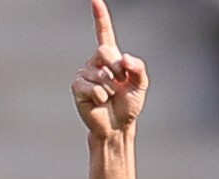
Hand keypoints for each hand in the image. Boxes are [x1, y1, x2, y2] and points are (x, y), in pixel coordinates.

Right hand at [74, 0, 146, 139]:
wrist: (117, 126)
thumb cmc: (129, 105)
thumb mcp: (141, 85)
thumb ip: (138, 68)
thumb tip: (124, 58)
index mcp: (111, 57)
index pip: (104, 32)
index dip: (100, 16)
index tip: (95, 0)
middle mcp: (95, 62)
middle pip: (105, 51)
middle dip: (116, 68)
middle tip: (119, 84)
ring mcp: (85, 74)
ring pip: (100, 74)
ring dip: (110, 88)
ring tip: (109, 97)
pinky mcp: (78, 87)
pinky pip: (92, 87)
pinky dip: (100, 96)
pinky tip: (99, 102)